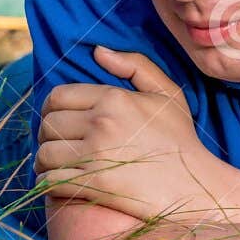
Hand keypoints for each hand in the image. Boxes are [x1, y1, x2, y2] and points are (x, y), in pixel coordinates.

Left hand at [35, 46, 220, 220]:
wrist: (196, 189)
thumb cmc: (181, 140)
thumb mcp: (166, 94)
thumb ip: (135, 65)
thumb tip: (98, 51)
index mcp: (113, 98)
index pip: (58, 96)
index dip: (51, 108)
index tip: (56, 120)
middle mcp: (101, 123)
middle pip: (48, 125)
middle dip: (46, 135)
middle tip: (54, 144)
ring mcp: (95, 156)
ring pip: (45, 153)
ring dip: (43, 161)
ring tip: (51, 165)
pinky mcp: (93, 185)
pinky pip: (50, 180)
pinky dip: (46, 183)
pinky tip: (54, 184)